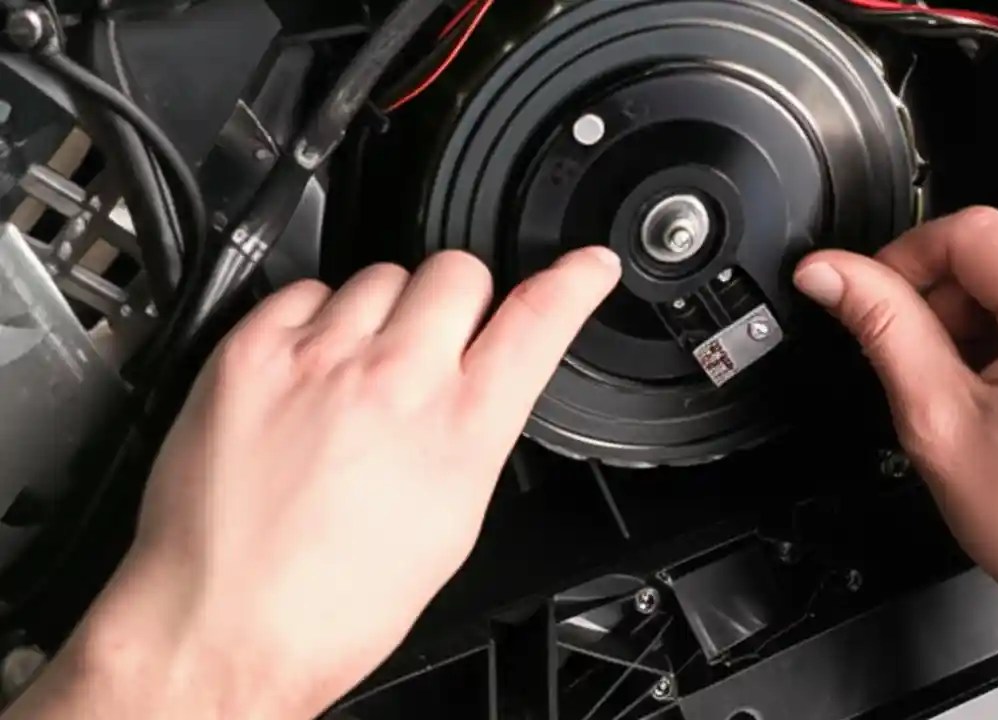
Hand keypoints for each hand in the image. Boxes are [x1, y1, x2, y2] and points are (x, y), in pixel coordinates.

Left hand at [6, 247, 619, 718]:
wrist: (226, 624)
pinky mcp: (252, 353)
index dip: (574, 282)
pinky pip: (307, 291)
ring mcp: (320, 359)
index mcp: (461, 429)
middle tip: (432, 348)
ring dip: (384, 313)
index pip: (538, 320)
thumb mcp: (453, 521)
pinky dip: (315, 320)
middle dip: (457, 302)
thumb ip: (475, 430)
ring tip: (356, 374)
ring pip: (383, 275)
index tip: (588, 265)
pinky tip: (309, 372)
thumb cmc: (338, 601)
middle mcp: (395, 379)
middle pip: (458, 272)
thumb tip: (482, 382)